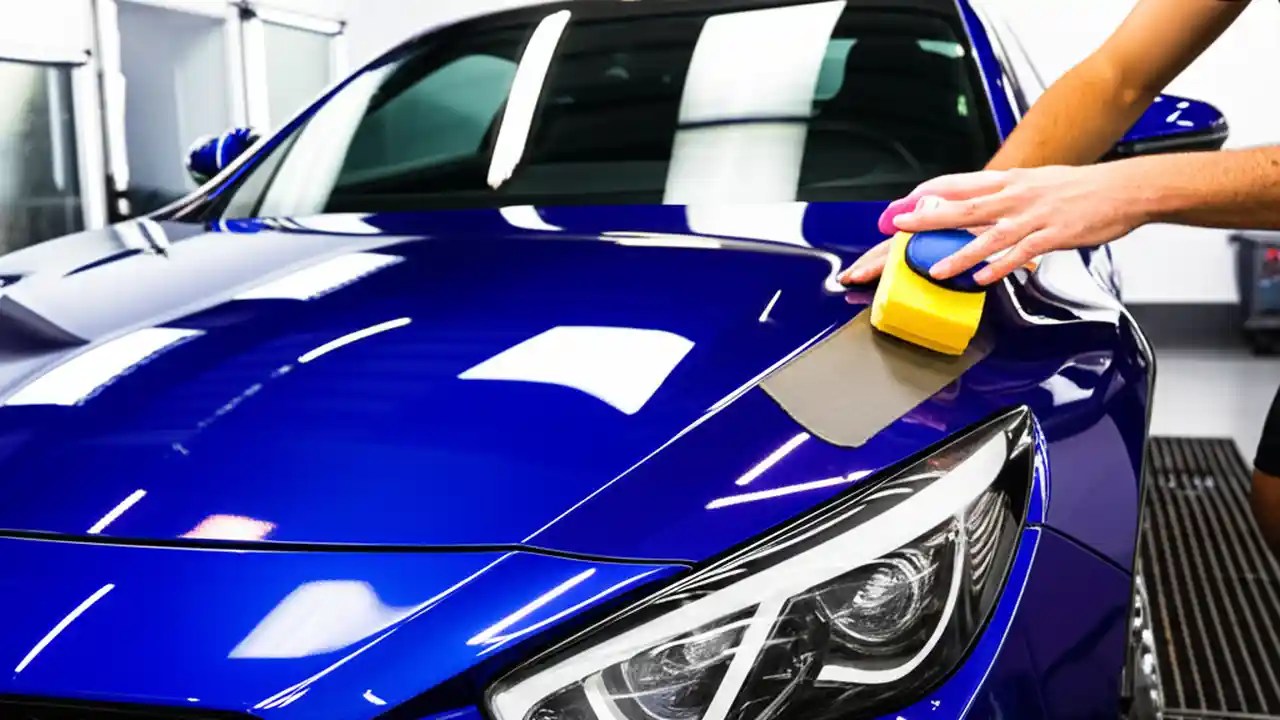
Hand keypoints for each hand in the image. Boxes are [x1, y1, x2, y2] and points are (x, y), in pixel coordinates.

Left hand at [840, 165, 1146, 285]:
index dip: (929, 192)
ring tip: (935, 269)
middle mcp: (1016, 195)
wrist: (1124, 188)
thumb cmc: (1080, 188)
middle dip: (928, 218)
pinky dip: (1000, 266)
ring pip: (989, 235)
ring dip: (959, 253)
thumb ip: (1004, 192)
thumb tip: (978, 203)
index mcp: (1010, 181)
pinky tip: (982, 279)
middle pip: (964, 206)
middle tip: (900, 227)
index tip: (903, 203)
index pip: (959, 182)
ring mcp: (1033, 215)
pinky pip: (1021, 253)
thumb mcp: (1035, 181)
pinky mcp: (1052, 234)